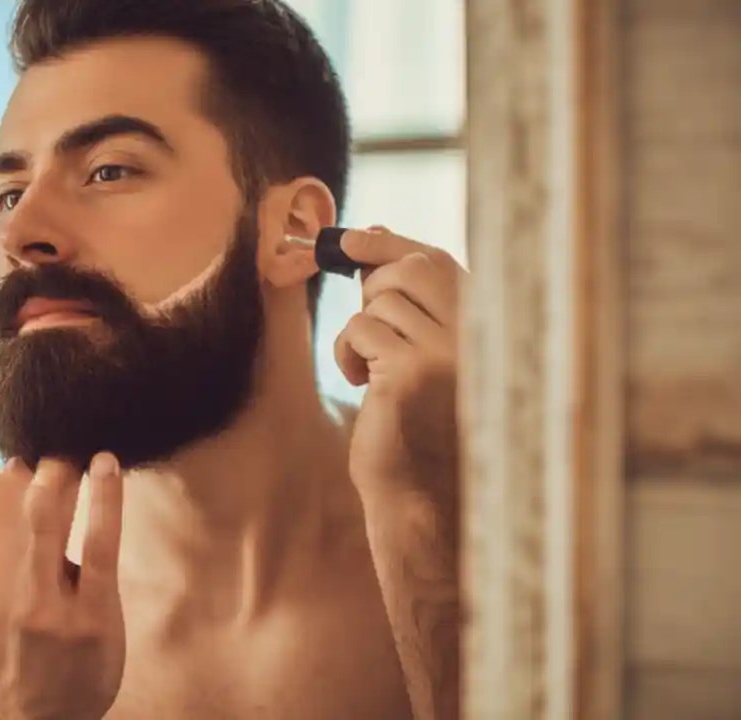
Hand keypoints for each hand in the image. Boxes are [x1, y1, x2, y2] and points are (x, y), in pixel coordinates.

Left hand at [0, 453, 125, 719]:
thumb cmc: (81, 679)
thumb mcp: (108, 638)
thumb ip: (96, 587)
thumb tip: (84, 529)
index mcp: (92, 618)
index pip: (99, 545)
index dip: (104, 498)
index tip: (105, 460)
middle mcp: (48, 610)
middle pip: (46, 527)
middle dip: (54, 481)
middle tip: (63, 452)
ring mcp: (9, 608)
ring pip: (13, 534)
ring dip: (22, 494)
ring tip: (31, 465)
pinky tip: (4, 494)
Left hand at [334, 226, 464, 502]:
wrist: (424, 497)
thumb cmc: (421, 425)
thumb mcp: (425, 353)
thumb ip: (413, 298)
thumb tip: (371, 233)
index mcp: (492, 327)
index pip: (440, 260)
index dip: (391, 244)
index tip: (351, 239)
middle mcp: (482, 334)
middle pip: (409, 269)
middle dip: (372, 287)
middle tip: (369, 332)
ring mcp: (448, 352)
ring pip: (380, 302)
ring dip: (360, 333)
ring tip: (372, 373)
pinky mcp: (410, 372)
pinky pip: (359, 329)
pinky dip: (346, 352)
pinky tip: (362, 385)